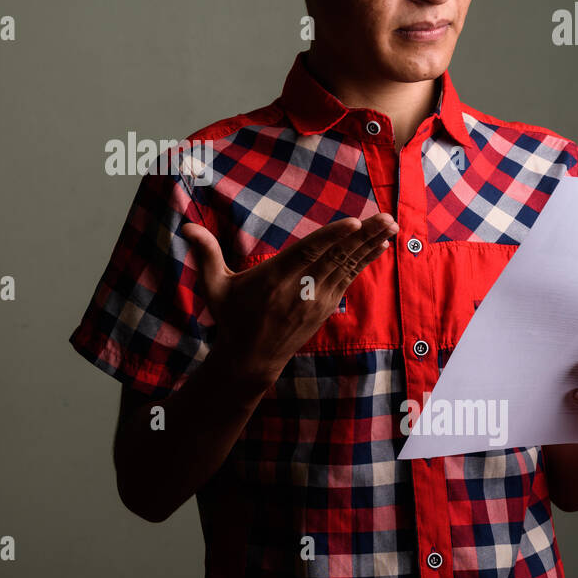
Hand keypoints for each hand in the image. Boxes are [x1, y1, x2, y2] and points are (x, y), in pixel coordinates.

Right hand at [180, 212, 398, 389]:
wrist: (251, 360)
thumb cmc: (231, 318)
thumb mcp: (213, 288)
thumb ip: (205, 255)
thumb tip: (185, 226)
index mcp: (275, 280)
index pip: (308, 254)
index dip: (331, 238)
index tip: (353, 223)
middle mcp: (300, 290)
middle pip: (336, 258)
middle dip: (364, 237)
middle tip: (387, 218)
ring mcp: (316, 300)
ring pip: (347, 267)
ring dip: (371, 245)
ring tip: (391, 225)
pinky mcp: (325, 308)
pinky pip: (349, 279)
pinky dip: (365, 261)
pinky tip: (381, 246)